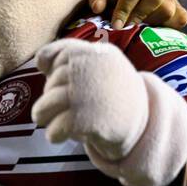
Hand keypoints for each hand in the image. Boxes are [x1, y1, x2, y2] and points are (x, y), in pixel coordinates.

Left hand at [32, 38, 147, 159]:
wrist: (146, 127)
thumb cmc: (115, 97)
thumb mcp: (102, 70)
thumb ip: (75, 60)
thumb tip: (41, 62)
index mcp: (101, 54)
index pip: (65, 50)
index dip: (51, 60)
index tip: (48, 69)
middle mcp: (94, 70)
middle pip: (54, 80)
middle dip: (49, 94)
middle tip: (59, 105)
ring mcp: (89, 94)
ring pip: (48, 104)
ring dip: (43, 115)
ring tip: (46, 119)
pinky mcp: (85, 120)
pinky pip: (56, 127)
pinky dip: (54, 134)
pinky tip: (60, 135)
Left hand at [83, 0, 186, 28]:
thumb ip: (96, 0)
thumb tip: (97, 8)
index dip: (124, 10)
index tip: (116, 26)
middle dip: (140, 15)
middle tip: (129, 27)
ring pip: (169, 9)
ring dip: (153, 22)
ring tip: (140, 28)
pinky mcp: (177, 6)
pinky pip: (181, 17)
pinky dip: (171, 26)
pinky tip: (156, 30)